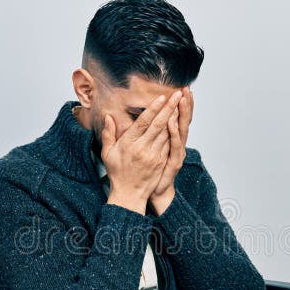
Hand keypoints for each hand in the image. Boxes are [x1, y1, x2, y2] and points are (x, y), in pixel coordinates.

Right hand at [101, 90, 182, 213]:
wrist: (129, 194)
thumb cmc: (117, 173)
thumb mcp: (107, 153)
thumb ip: (108, 134)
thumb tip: (108, 117)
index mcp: (129, 144)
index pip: (143, 122)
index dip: (153, 109)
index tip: (161, 97)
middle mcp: (142, 149)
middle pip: (158, 125)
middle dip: (169, 108)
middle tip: (178, 94)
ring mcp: (154, 156)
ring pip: (167, 133)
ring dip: (175, 117)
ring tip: (181, 103)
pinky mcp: (161, 162)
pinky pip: (169, 144)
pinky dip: (175, 132)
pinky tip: (179, 121)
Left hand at [149, 86, 193, 214]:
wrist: (155, 192)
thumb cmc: (150, 171)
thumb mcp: (146, 149)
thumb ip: (144, 133)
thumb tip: (137, 117)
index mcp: (169, 139)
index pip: (176, 117)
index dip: (179, 104)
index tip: (180, 89)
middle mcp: (176, 144)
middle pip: (182, 120)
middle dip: (185, 104)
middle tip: (186, 89)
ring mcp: (176, 152)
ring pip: (181, 131)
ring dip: (182, 115)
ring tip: (182, 100)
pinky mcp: (174, 162)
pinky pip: (174, 146)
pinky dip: (173, 134)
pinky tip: (171, 122)